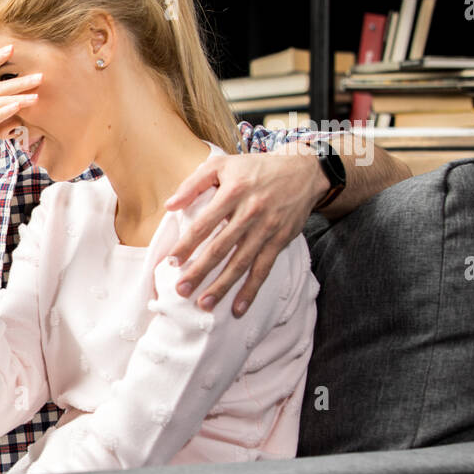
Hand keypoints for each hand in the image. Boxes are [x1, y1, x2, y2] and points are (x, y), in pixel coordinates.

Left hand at [164, 141, 326, 316]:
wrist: (304, 172)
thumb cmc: (256, 169)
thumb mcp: (223, 165)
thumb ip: (193, 183)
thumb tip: (169, 205)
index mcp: (232, 193)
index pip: (204, 224)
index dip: (187, 244)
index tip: (172, 262)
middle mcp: (250, 213)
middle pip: (220, 248)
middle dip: (200, 271)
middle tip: (181, 290)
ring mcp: (267, 229)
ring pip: (241, 263)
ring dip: (222, 286)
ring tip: (204, 304)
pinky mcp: (280, 241)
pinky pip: (263, 269)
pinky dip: (251, 290)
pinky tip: (238, 308)